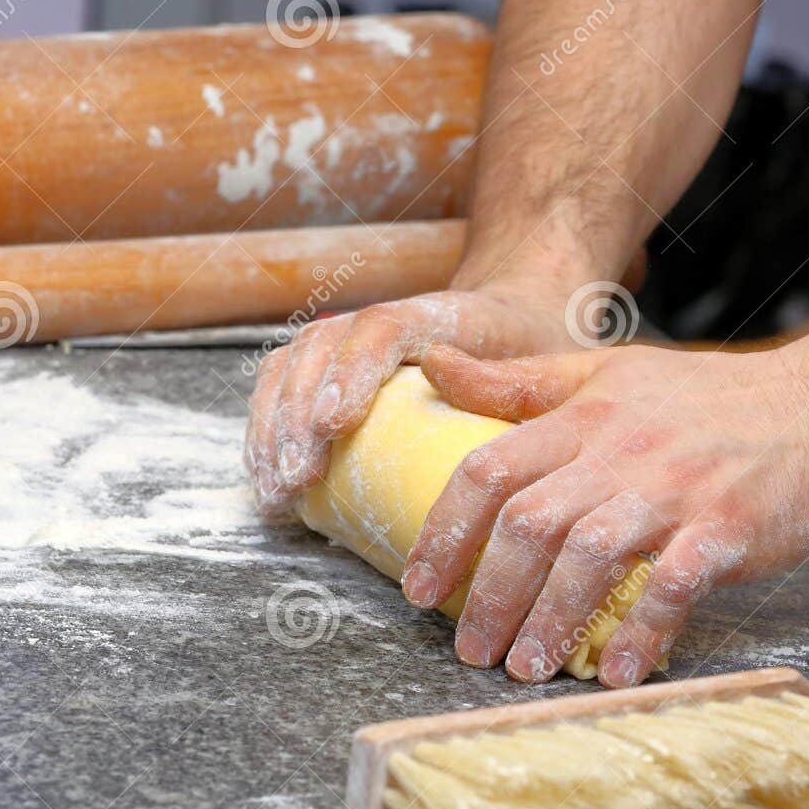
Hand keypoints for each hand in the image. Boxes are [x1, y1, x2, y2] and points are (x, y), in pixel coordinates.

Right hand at [244, 286, 581, 513]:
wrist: (513, 318)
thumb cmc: (531, 354)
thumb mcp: (543, 370)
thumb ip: (519, 398)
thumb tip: (493, 458)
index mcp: (437, 314)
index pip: (381, 329)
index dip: (352, 374)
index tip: (335, 425)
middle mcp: (380, 319)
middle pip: (319, 351)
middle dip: (297, 419)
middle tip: (298, 481)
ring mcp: (347, 339)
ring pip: (288, 367)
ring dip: (273, 432)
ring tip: (276, 494)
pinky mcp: (327, 365)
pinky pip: (279, 387)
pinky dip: (265, 433)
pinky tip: (268, 482)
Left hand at [399, 341, 808, 687]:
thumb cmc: (708, 398)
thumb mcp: (604, 372)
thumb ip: (517, 381)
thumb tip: (432, 364)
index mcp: (583, 417)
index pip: (489, 470)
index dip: (444, 532)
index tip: (418, 588)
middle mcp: (620, 453)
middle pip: (530, 523)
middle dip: (489, 594)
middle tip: (468, 649)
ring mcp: (675, 491)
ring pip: (591, 556)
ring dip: (552, 620)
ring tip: (527, 668)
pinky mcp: (728, 528)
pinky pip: (674, 584)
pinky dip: (642, 630)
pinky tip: (619, 670)